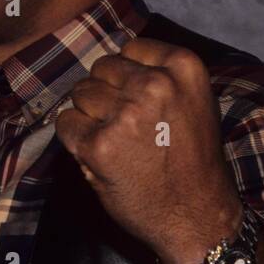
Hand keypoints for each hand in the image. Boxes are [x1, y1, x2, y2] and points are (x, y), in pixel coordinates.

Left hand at [55, 38, 242, 263]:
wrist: (197, 215)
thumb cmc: (194, 161)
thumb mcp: (194, 102)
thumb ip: (163, 76)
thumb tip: (118, 59)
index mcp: (184, 68)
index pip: (131, 48)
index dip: (128, 74)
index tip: (136, 97)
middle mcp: (155, 85)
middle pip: (102, 68)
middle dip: (106, 92)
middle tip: (123, 123)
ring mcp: (125, 114)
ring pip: (80, 93)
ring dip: (90, 114)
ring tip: (114, 140)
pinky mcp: (99, 145)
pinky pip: (66, 123)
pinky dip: (75, 138)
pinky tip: (98, 154)